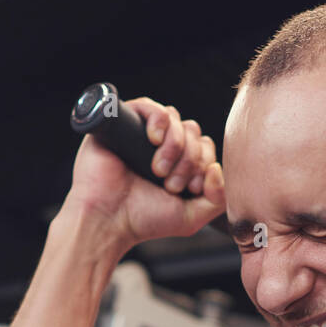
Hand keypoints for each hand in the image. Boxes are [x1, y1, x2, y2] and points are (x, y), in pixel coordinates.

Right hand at [65, 97, 224, 245]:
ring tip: (157, 170)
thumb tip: (216, 168)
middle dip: (189, 160)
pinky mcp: (123, 124)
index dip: (203, 164)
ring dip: (174, 146)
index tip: (189, 189)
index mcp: (178, 162)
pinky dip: (159, 120)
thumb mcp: (192, 217)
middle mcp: (161, 145)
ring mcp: (142, 133)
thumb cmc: (143, 220)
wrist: (107, 219)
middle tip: (170, 185)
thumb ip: (218, 198)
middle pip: (192, 131)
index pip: (205, 145)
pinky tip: (152, 140)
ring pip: (176, 119)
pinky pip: (150, 106)